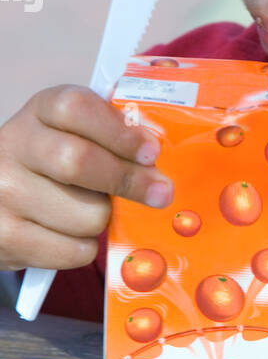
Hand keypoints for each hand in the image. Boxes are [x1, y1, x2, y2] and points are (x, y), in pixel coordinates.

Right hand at [0, 85, 174, 270]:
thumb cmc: (48, 167)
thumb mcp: (70, 135)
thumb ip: (109, 137)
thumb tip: (156, 164)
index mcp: (38, 112)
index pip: (75, 108)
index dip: (119, 131)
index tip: (151, 151)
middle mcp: (13, 146)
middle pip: (79, 161)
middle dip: (129, 181)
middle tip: (160, 193)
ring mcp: (4, 193)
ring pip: (86, 215)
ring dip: (102, 220)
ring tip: (87, 211)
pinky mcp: (6, 237)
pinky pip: (74, 250)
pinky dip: (83, 248)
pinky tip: (69, 234)